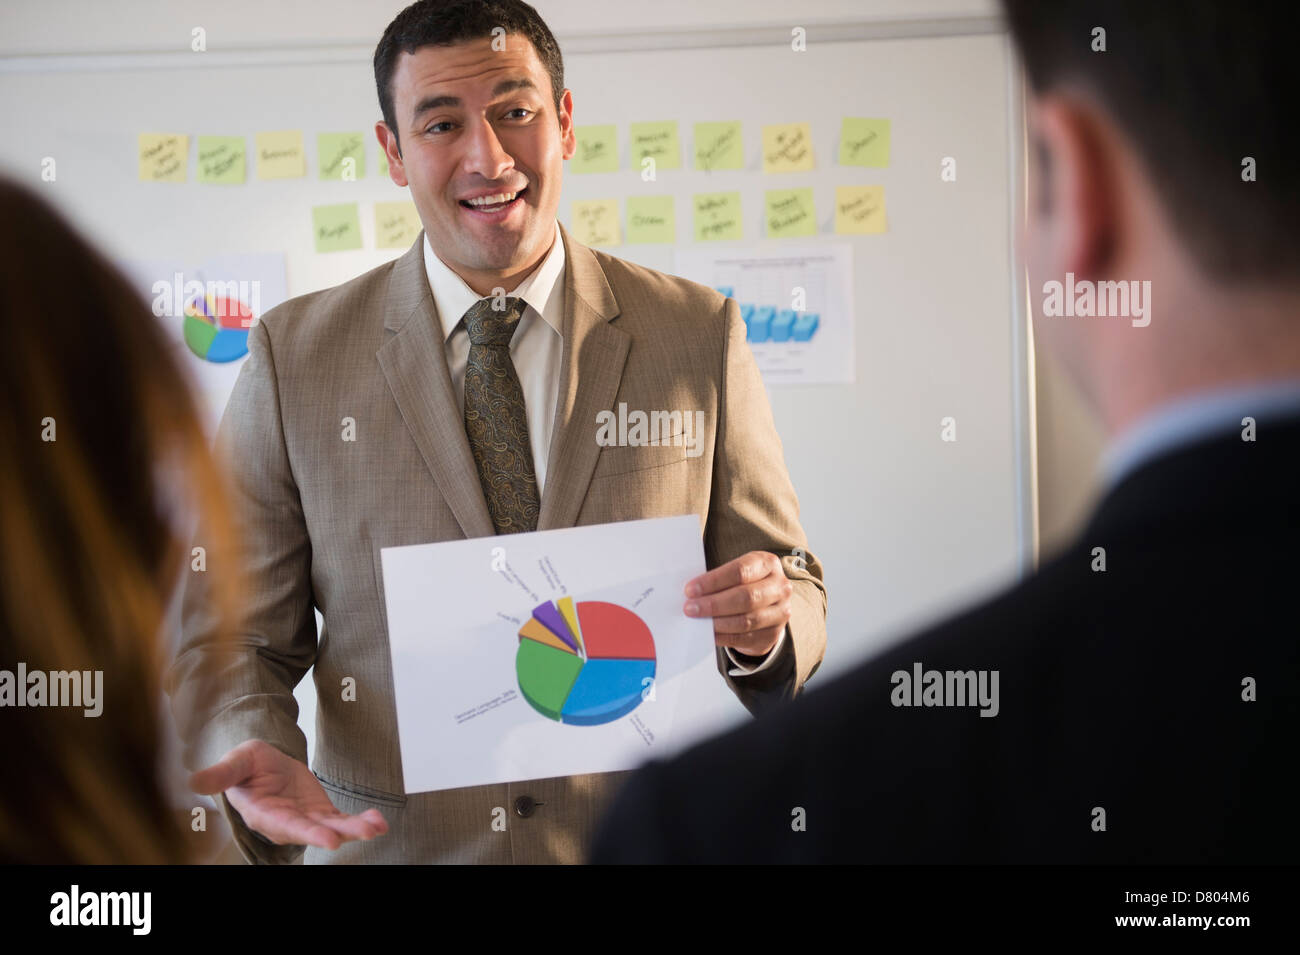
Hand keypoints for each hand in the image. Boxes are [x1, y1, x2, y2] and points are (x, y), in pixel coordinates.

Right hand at [189, 740, 388, 850]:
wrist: (262, 765)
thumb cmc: (246, 765)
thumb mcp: (235, 762)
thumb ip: (221, 773)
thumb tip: (192, 780)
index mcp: (264, 814)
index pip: (287, 826)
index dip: (307, 832)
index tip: (328, 838)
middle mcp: (286, 823)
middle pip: (314, 831)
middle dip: (337, 834)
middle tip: (360, 834)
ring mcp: (306, 820)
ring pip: (333, 828)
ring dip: (355, 829)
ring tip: (376, 827)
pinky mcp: (320, 814)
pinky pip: (342, 820)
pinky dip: (361, 821)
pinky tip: (378, 821)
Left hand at [683, 551, 792, 657]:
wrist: (768, 607)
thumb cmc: (746, 584)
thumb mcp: (738, 573)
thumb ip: (719, 579)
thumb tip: (691, 591)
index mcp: (768, 563)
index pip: (740, 571)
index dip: (713, 581)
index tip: (691, 589)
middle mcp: (779, 587)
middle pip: (745, 597)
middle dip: (713, 604)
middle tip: (690, 608)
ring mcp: (780, 612)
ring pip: (746, 620)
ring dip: (718, 622)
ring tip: (698, 621)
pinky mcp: (773, 634)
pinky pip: (745, 637)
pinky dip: (724, 637)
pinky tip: (710, 634)